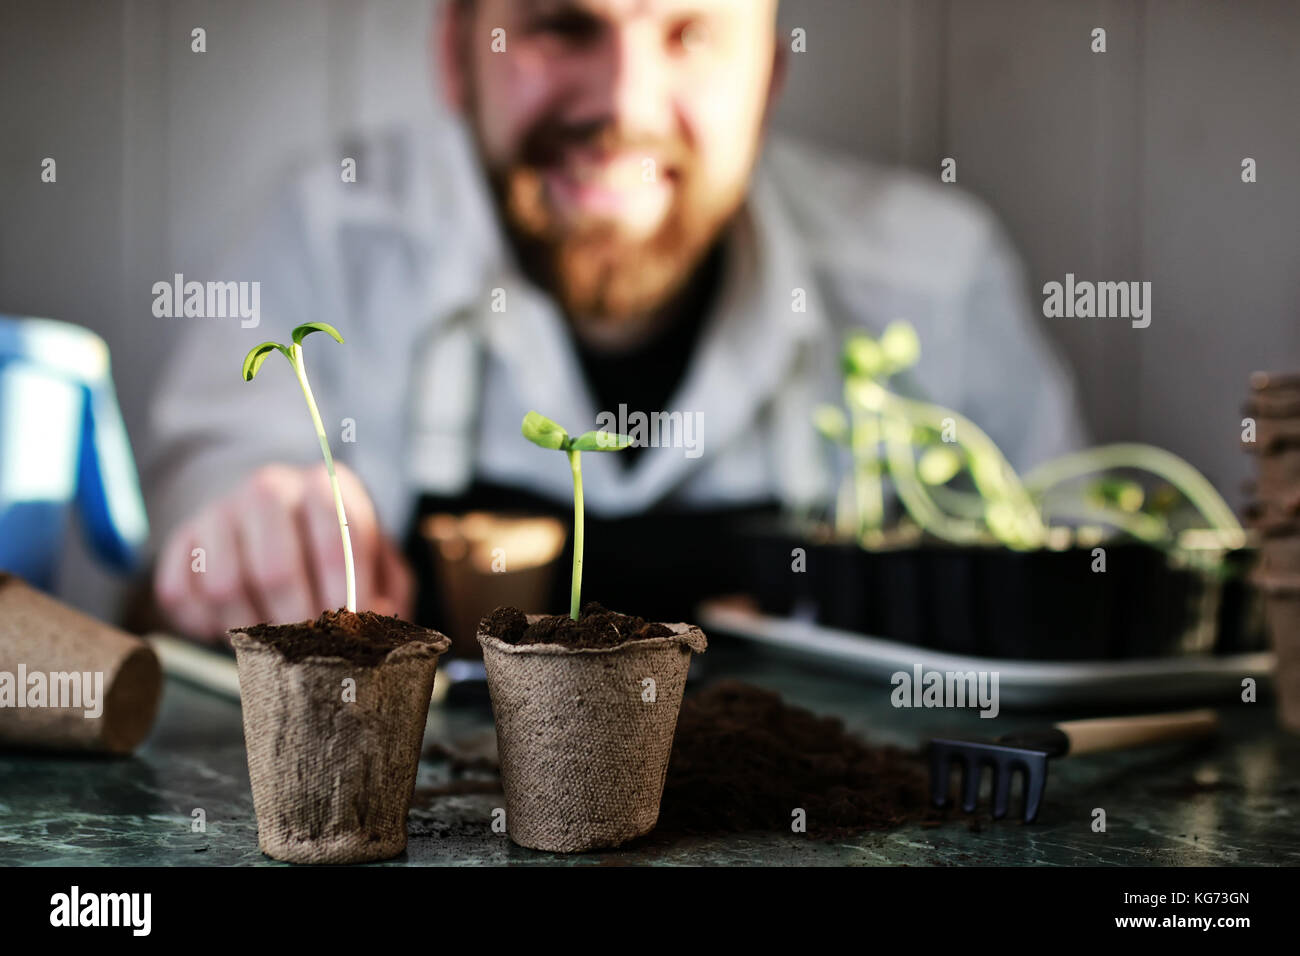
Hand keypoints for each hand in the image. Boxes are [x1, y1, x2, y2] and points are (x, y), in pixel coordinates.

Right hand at [153, 463, 412, 642]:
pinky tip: (231, 625)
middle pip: (275, 571)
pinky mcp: (181, 539)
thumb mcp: (376, 561)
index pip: (337, 539)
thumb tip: (370, 621)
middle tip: (310, 649)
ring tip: (272, 639)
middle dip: (296, 624)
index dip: (346, 595)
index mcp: (327, 486)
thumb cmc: (333, 552)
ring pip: (224, 587)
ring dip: (250, 629)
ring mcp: (219, 511)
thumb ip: (387, 589)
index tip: (350, 630)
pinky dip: (205, 624)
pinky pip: (181, 594)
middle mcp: (270, 489)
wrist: (268, 517)